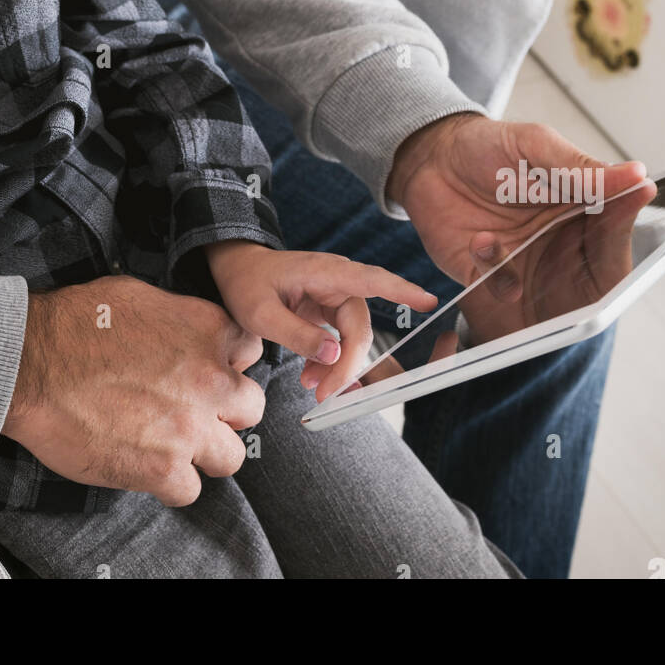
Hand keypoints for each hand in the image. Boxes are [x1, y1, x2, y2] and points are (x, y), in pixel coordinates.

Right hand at [1, 276, 265, 506]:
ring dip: (204, 452)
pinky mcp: (161, 470)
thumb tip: (189, 335)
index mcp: (208, 331)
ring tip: (172, 444)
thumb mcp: (143, 298)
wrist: (32, 362)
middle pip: (251, 408)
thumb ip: (181, 320)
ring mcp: (190, 429)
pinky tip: (146, 465)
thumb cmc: (76, 322)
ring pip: (230, 457)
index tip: (207, 371)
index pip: (250, 353)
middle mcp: (210, 380)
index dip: (228, 364)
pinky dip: (169, 483)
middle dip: (225, 411)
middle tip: (194, 411)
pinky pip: (189, 490)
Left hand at [204, 241, 437, 400]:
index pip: (372, 280)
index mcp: (324, 272)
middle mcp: (336, 281)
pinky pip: (341, 339)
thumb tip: (334, 355)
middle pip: (359, 327)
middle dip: (348, 364)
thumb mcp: (260, 313)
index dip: (402, 291)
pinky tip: (311, 375)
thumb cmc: (246, 283)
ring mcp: (335, 295)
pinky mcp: (329, 309)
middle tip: (324, 395)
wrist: (236, 270)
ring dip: (339, 366)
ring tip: (311, 386)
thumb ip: (297, 334)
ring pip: (353, 337)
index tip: (429, 301)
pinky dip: (330, 361)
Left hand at [387, 113, 650, 289]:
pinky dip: (495, 272)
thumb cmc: (487, 146)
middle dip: (578, 270)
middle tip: (554, 247)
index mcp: (577, 206)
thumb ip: (580, 168)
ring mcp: (525, 259)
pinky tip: (478, 242)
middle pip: (589, 269)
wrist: (429, 157)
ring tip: (490, 236)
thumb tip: (636, 173)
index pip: (614, 224)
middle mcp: (557, 239)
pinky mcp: (489, 274)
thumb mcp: (535, 146)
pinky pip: (504, 290)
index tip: (633, 213)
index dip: (625, 222)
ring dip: (521, 265)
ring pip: (548, 289)